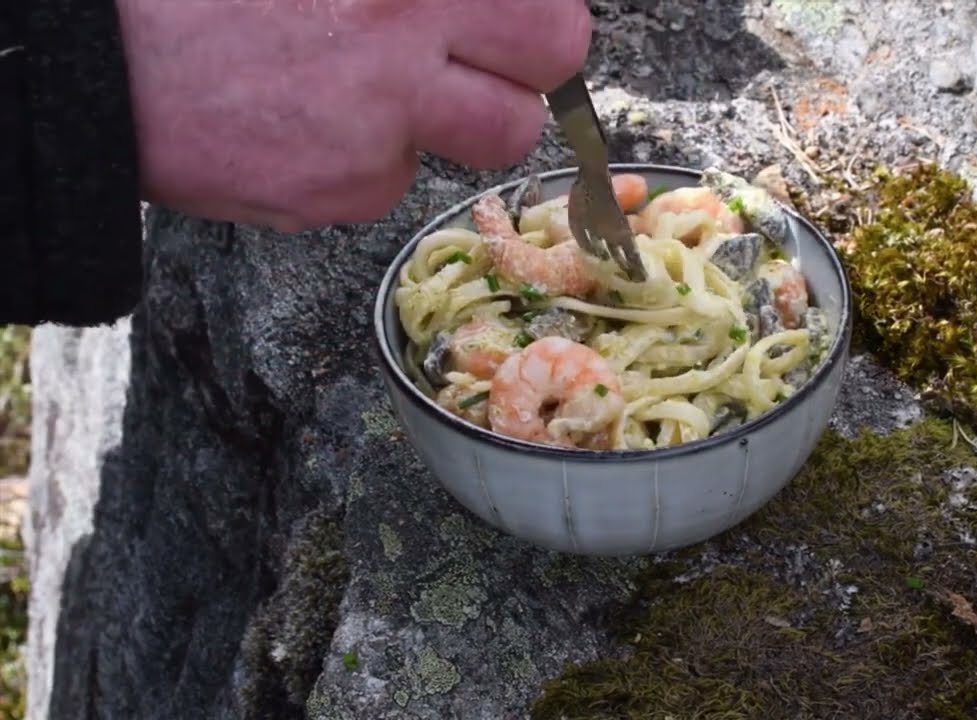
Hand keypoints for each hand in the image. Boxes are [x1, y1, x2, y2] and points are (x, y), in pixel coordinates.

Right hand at [113, 0, 591, 231]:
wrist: (101, 65)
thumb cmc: (203, 1)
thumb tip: (470, 1)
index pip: (541, 0)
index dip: (529, 10)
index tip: (509, 19)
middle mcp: (407, 32)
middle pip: (555, 53)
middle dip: (535, 60)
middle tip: (491, 58)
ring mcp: (383, 116)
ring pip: (500, 136)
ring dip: (467, 120)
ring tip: (393, 94)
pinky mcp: (348, 186)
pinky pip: (403, 178)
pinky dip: (370, 160)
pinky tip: (309, 125)